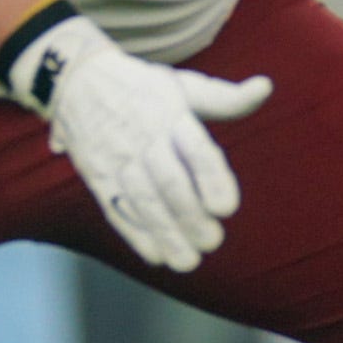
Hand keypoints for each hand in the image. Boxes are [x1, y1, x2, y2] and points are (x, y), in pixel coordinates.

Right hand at [12, 21, 270, 271]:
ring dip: (165, 233)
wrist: (77, 80)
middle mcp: (143, 137)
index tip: (227, 208)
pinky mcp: (97, 176)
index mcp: (169, 113)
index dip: (211, 178)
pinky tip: (155, 255)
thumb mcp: (183, 85)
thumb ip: (225, 98)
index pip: (195, 148)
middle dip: (190, 216)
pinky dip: (134, 234)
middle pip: (168, 181)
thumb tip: (266, 88)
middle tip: (212, 241)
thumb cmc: (143, 89)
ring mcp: (117, 159)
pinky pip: (115, 208)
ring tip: (188, 262)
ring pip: (142, 201)